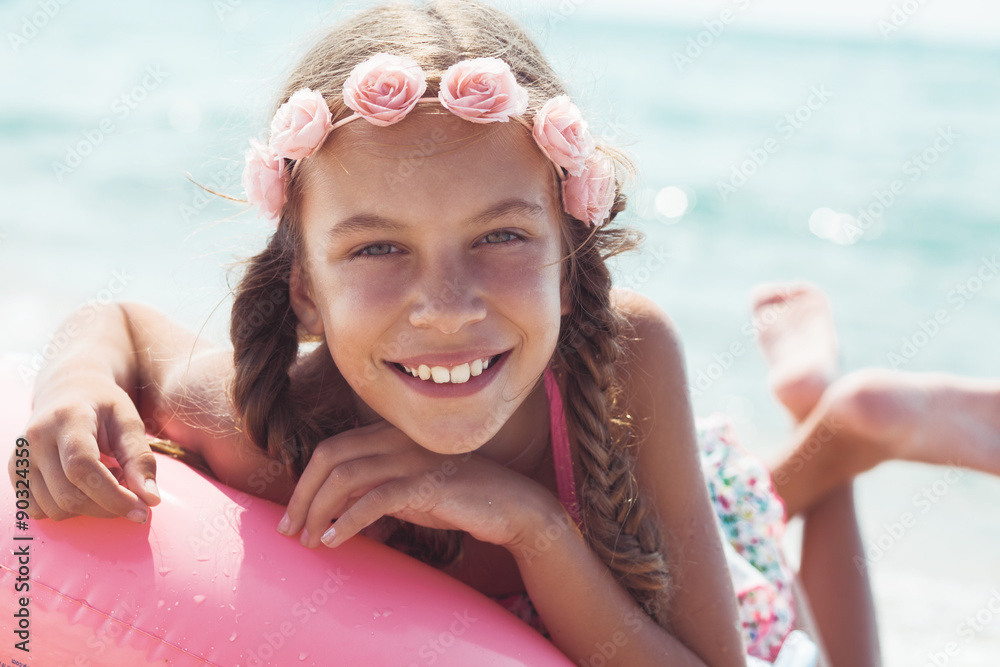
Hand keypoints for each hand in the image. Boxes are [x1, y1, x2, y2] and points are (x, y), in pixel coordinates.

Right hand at [9, 369, 159, 520]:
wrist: (69, 391)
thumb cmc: (104, 407)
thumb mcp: (129, 422)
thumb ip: (140, 458)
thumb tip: (150, 500)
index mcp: (67, 419)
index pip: (82, 468)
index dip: (113, 496)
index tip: (142, 509)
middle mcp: (35, 438)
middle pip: (69, 495)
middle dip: (107, 506)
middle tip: (130, 491)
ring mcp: (20, 457)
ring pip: (55, 508)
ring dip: (90, 506)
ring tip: (106, 478)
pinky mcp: (15, 472)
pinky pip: (40, 510)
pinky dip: (68, 509)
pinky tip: (83, 485)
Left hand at [278, 420, 546, 549]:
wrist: (510, 506)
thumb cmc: (456, 499)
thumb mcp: (405, 489)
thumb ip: (371, 488)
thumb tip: (329, 508)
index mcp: (389, 434)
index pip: (331, 448)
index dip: (304, 482)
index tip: (293, 515)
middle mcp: (397, 439)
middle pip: (330, 457)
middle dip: (303, 495)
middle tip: (290, 531)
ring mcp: (411, 458)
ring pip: (346, 477)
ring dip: (319, 511)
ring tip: (310, 540)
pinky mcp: (426, 483)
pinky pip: (376, 499)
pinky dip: (348, 521)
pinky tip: (335, 539)